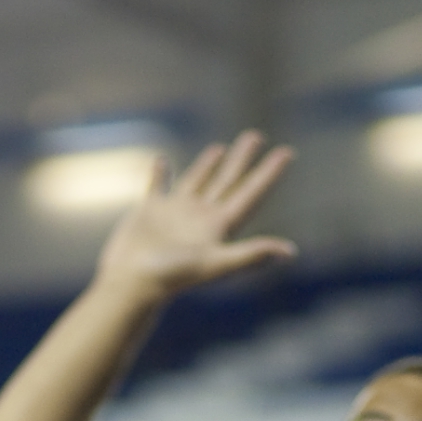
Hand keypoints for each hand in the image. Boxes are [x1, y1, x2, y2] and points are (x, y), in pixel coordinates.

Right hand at [95, 131, 296, 302]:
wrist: (131, 284)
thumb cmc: (171, 277)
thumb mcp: (215, 264)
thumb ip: (251, 255)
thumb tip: (290, 252)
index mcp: (218, 227)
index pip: (250, 194)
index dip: (269, 174)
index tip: (287, 152)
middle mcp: (200, 218)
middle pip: (228, 182)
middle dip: (243, 160)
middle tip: (256, 136)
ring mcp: (175, 214)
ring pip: (197, 181)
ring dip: (209, 165)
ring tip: (220, 148)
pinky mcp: (150, 211)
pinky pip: (158, 186)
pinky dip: (160, 173)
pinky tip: (161, 161)